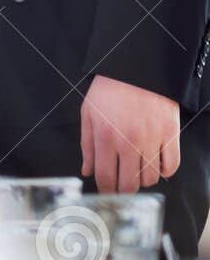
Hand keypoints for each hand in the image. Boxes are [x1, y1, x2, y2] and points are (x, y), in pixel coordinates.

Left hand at [80, 74, 180, 191]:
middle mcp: (128, 142)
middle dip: (123, 191)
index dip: (106, 191)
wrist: (136, 66)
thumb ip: (87, 144)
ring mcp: (151, 139)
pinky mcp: (170, 134)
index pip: (105, 178)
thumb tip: (87, 171)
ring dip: (143, 181)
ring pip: (150, 180)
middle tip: (122, 186)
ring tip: (137, 171)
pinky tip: (155, 164)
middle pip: (128, 185)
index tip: (107, 193)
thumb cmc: (109, 88)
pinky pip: (171, 167)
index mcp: (105, 136)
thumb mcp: (89, 112)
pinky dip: (164, 171)